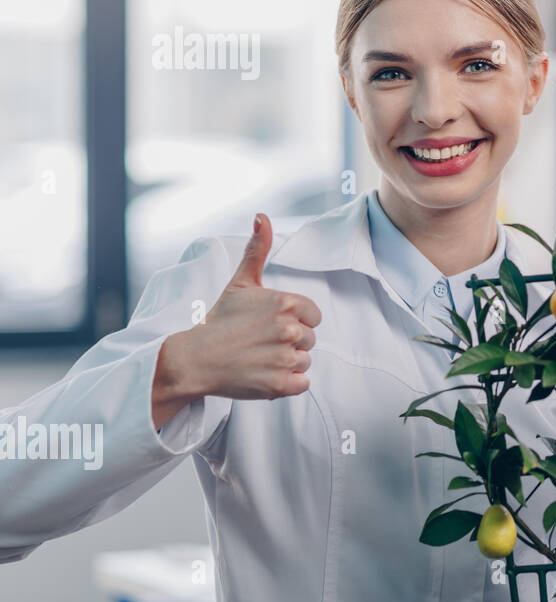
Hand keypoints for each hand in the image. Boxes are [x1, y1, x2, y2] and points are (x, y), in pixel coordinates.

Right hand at [153, 214, 322, 428]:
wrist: (195, 359)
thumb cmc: (220, 321)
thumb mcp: (241, 282)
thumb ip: (258, 250)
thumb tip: (262, 217)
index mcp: (286, 303)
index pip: (314, 316)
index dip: (295, 321)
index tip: (269, 324)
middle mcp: (289, 329)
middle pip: (310, 339)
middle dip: (289, 342)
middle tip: (260, 342)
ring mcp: (285, 358)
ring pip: (304, 362)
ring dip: (286, 363)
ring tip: (259, 358)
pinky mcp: (280, 385)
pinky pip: (302, 384)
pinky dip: (286, 383)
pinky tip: (263, 374)